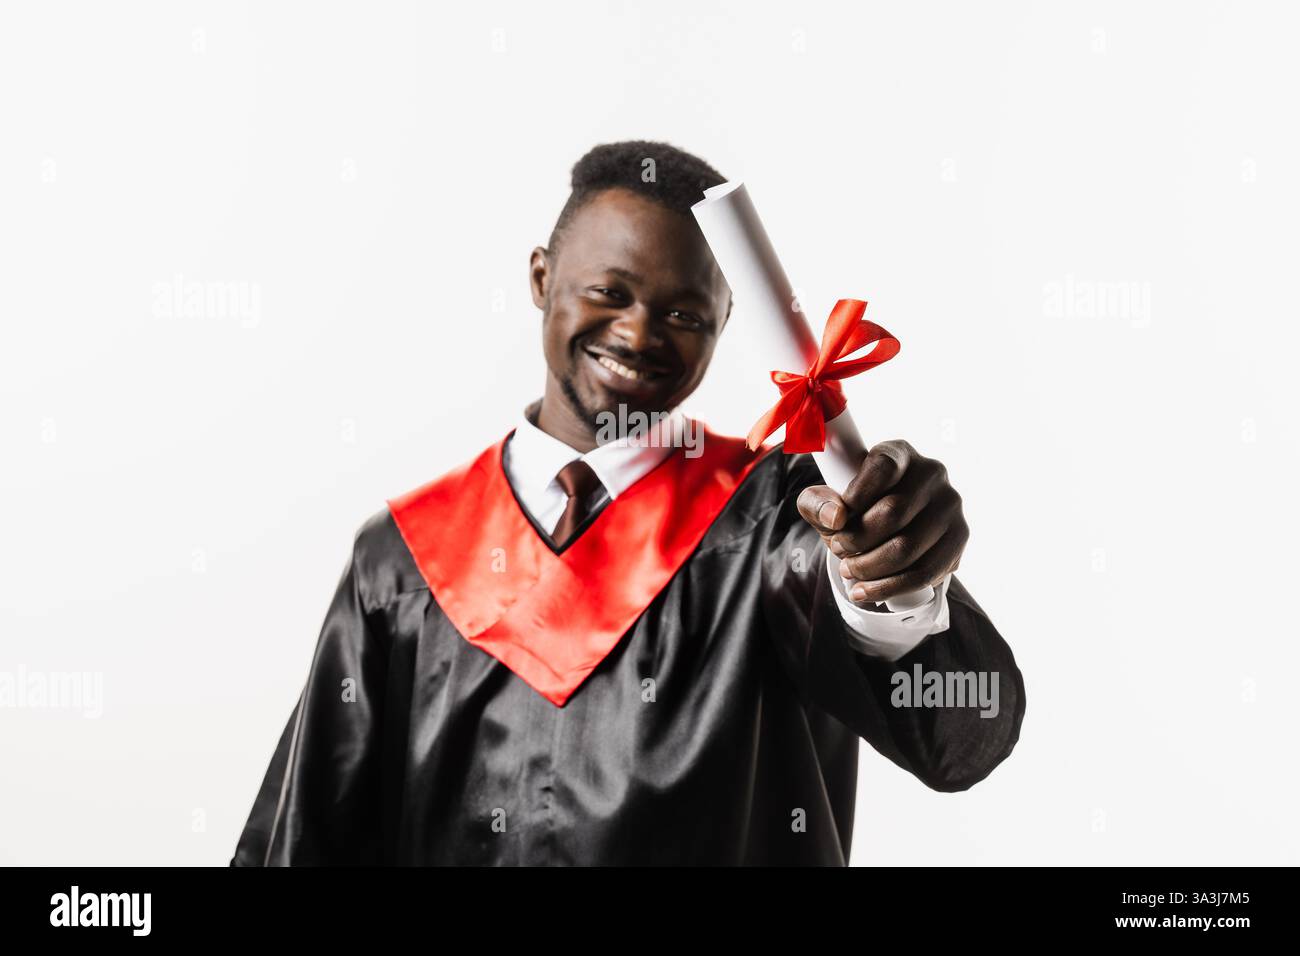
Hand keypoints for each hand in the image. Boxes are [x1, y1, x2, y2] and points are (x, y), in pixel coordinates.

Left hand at [796, 440, 967, 604]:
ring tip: (849, 571)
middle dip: (857, 539)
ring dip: (870, 567)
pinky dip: (889, 588)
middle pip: (893, 511)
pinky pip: (925, 572)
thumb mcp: (826, 502)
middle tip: (838, 549)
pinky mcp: (960, 536)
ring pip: (908, 547)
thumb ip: (816, 502)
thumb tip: (835, 516)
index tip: (838, 519)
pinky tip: (864, 591)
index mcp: (899, 453)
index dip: (857, 495)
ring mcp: (950, 504)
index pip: (883, 467)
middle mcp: (932, 472)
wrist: (887, 530)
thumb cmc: (854, 510)